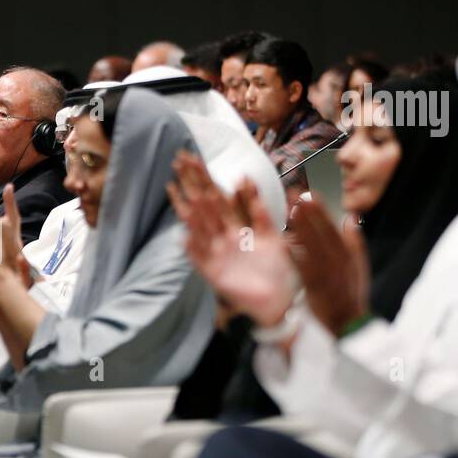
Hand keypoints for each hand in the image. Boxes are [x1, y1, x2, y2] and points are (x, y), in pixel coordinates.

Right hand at [167, 151, 295, 326]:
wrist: (280, 298)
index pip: (216, 197)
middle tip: (177, 163)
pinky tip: (185, 238)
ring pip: (199, 228)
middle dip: (190, 185)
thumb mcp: (270, 233)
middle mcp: (222, 238)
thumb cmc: (276, 268)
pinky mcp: (215, 274)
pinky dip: (193, 250)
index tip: (191, 158)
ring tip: (178, 192)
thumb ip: (257, 208)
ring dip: (190, 212)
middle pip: (203, 207)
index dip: (203, 178)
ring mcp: (216, 255)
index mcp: (235, 227)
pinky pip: (201, 260)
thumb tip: (244, 178)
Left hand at [287, 199, 369, 335]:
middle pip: (320, 231)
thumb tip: (350, 217)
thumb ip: (354, 240)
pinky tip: (285, 241)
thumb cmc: (351, 292)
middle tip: (294, 194)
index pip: (332, 227)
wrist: (349, 322)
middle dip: (307, 212)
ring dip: (300, 227)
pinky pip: (303, 267)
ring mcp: (325, 273)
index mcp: (347, 254)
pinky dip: (295, 254)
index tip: (311, 194)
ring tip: (290, 210)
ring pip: (311, 245)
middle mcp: (337, 260)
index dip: (321, 210)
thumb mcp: (359, 264)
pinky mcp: (314, 286)